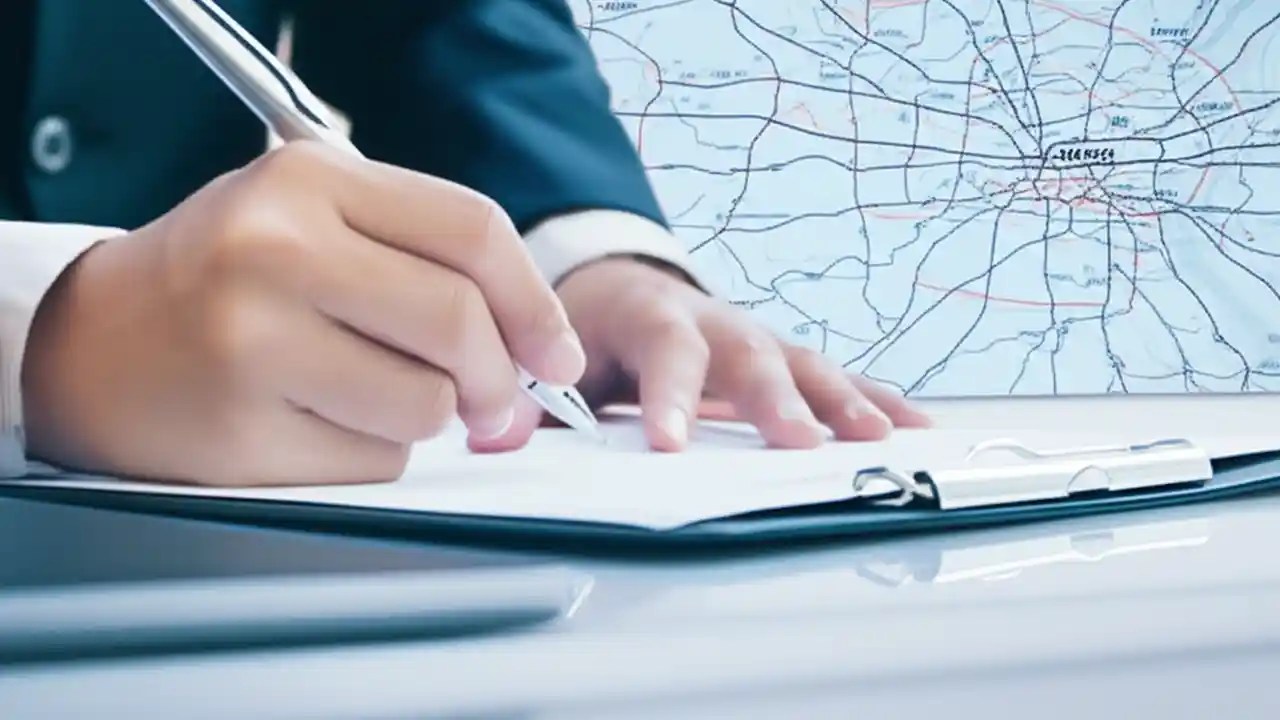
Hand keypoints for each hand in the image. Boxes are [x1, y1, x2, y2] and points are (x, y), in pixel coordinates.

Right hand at [22, 141, 584, 485]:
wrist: (95, 342)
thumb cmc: (223, 278)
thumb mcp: (316, 222)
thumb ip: (428, 262)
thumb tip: (543, 350)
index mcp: (309, 180)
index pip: (473, 231)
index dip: (538, 300)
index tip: (558, 352)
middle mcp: (277, 249)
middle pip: (459, 321)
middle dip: (500, 378)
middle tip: (496, 404)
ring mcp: (253, 339)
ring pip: (426, 404)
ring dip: (427, 418)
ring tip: (367, 394)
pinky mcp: (242, 428)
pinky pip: (375, 462)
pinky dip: (372, 454)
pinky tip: (317, 423)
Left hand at [470, 257, 929, 451]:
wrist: (622, 287)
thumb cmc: (589, 331)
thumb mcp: (553, 355)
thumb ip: (534, 399)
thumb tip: (501, 441)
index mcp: (647, 318)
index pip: (662, 349)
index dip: (669, 395)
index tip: (671, 443)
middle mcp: (713, 322)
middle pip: (749, 353)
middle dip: (775, 399)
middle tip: (796, 441)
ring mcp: (755, 337)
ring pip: (803, 363)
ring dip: (839, 402)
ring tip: (874, 439)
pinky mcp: (784, 357)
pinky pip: (835, 375)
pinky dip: (874, 399)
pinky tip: (911, 426)